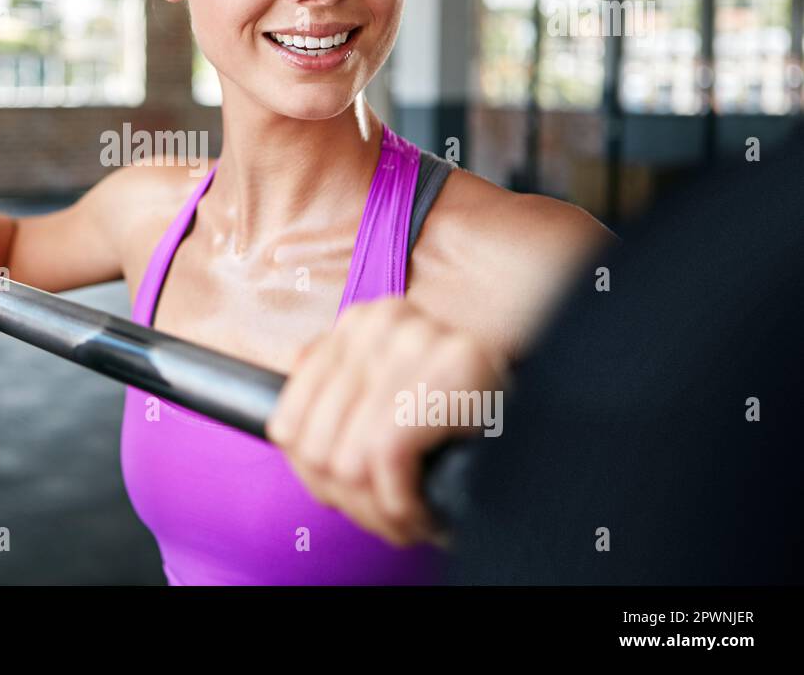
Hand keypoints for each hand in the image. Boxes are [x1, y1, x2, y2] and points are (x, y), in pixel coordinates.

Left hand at [265, 296, 509, 547]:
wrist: (548, 424)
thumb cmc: (461, 424)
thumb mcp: (388, 400)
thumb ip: (336, 399)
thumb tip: (286, 428)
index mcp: (359, 322)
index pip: (289, 421)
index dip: (314, 479)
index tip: (350, 496)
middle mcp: (383, 320)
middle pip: (314, 447)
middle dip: (349, 500)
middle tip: (388, 512)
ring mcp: (419, 339)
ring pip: (346, 461)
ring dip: (379, 510)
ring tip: (409, 513)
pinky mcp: (451, 371)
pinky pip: (386, 459)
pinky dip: (403, 503)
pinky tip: (424, 510)